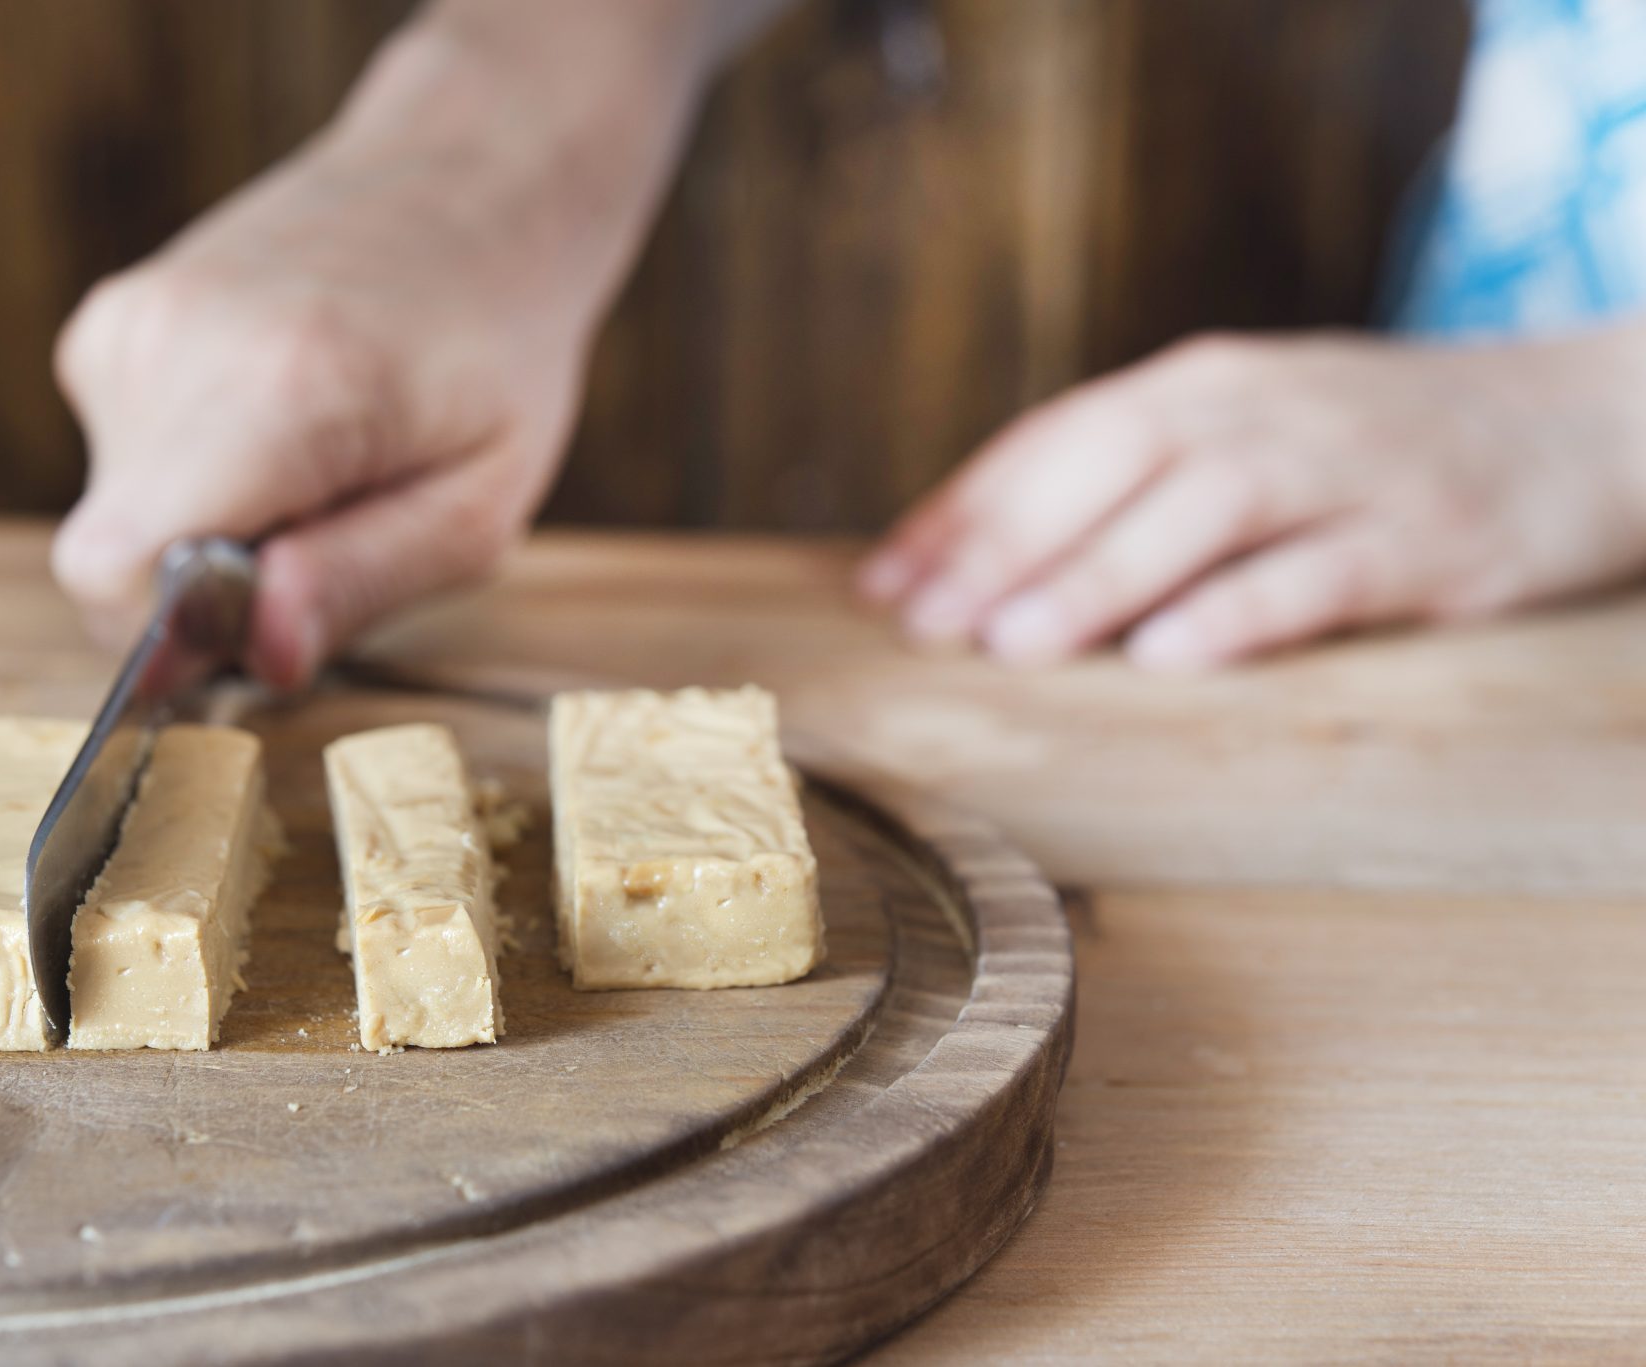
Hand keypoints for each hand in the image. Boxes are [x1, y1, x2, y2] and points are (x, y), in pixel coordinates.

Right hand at [52, 5, 722, 684]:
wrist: (467, 192)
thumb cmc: (494, 355)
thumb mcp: (477, 503)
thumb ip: (361, 582)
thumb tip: (255, 656)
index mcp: (272, 393)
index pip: (115, 575)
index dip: (174, 641)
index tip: (263, 628)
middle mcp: (170, 345)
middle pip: (113, 566)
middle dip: (206, 597)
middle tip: (328, 534)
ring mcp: (126, 323)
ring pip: (115, 522)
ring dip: (205, 536)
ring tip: (316, 467)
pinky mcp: (108, 326)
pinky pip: (123, 469)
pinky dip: (192, 481)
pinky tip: (278, 429)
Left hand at [859, 328, 1645, 669]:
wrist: (1570, 424)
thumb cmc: (1362, 449)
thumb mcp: (1240, 433)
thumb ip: (1125, 483)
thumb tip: (972, 564)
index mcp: (1201, 385)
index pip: (1056, 439)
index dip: (964, 510)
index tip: (884, 584)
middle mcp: (1262, 409)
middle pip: (1113, 464)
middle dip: (1007, 544)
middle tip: (927, 622)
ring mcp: (1346, 468)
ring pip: (1203, 512)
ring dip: (1100, 576)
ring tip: (1015, 643)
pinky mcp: (1425, 536)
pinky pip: (1321, 572)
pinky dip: (1241, 610)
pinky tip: (1170, 656)